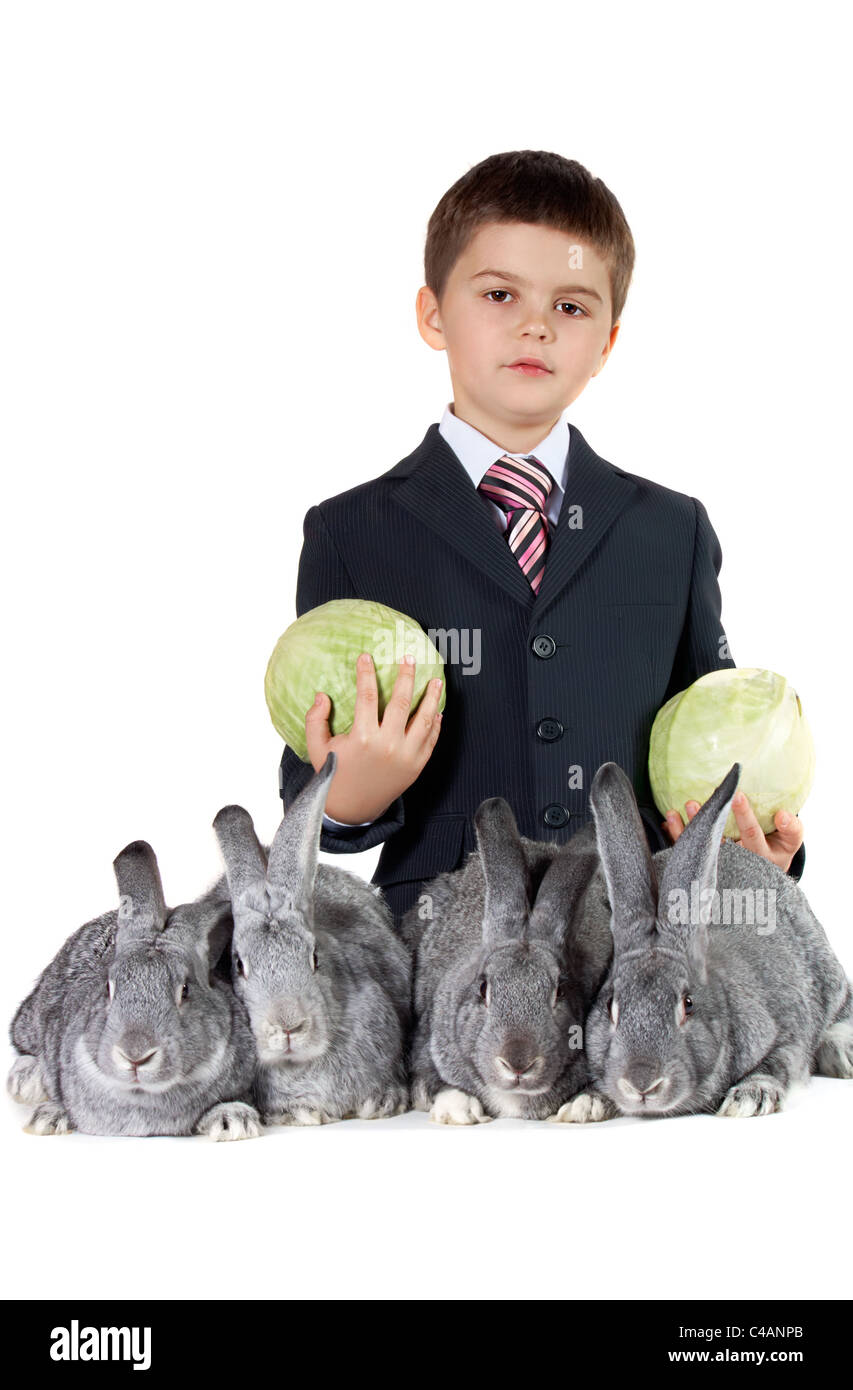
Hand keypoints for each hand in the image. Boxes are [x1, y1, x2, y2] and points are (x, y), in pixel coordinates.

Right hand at [304, 652, 443, 822]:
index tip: (366, 657)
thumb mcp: (316, 748)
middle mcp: (388, 745)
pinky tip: (437, 711)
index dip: (366, 674)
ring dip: (432, 698)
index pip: (367, 696)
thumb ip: (315, 720)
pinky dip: (436, 724)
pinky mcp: (416, 766)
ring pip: (424, 720)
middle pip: (401, 702)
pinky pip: (431, 740)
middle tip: (410, 659)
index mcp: (363, 737)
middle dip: (407, 677)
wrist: (352, 809)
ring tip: (436, 681)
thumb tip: (322, 696)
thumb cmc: (334, 775)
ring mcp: (406, 756)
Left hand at [661, 792, 803, 871]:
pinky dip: (678, 836)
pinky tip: (669, 820)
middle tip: (694, 802)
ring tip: (679, 808)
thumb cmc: (776, 851)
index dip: (744, 816)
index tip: (736, 795)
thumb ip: (791, 828)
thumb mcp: (789, 843)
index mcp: (761, 857)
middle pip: (720, 844)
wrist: (763, 881)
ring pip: (701, 849)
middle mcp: (737, 865)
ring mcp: (719, 868)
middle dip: (707, 822)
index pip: (752, 834)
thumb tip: (783, 814)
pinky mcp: (704, 868)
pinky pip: (689, 853)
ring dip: (688, 829)